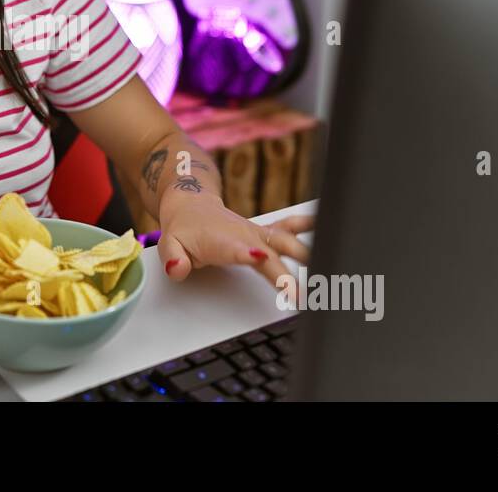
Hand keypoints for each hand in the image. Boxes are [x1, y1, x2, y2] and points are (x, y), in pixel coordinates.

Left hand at [157, 195, 313, 297]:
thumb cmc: (184, 228)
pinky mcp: (266, 233)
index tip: (263, 259)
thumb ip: (174, 259)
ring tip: (325, 272)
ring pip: (287, 242)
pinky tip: (327, 227)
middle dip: (288, 273)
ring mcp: (259, 234)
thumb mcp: (170, 243)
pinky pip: (290, 229)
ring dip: (307, 255)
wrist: (191, 205)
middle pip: (272, 255)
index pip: (239, 249)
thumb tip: (177, 270)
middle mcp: (246, 236)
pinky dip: (309, 227)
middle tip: (302, 294)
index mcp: (224, 241)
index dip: (250, 254)